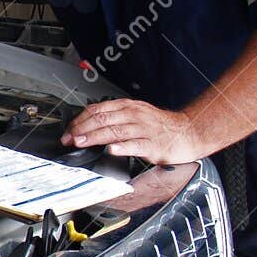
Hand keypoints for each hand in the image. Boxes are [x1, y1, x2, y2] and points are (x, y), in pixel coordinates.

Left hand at [62, 98, 206, 164]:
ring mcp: (144, 129)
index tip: (68, 130)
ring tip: (81, 142)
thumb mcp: (135, 115)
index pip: (98, 109)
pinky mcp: (154, 144)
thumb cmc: (160, 126)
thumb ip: (114, 118)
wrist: (188, 132)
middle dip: (82, 129)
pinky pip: (136, 144)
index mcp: (128, 107)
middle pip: (103, 119)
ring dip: (95, 136)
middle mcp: (135, 115)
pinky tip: (112, 150)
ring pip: (115, 130)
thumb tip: (88, 125)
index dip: (80, 120)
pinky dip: (122, 147)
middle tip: (69, 138)